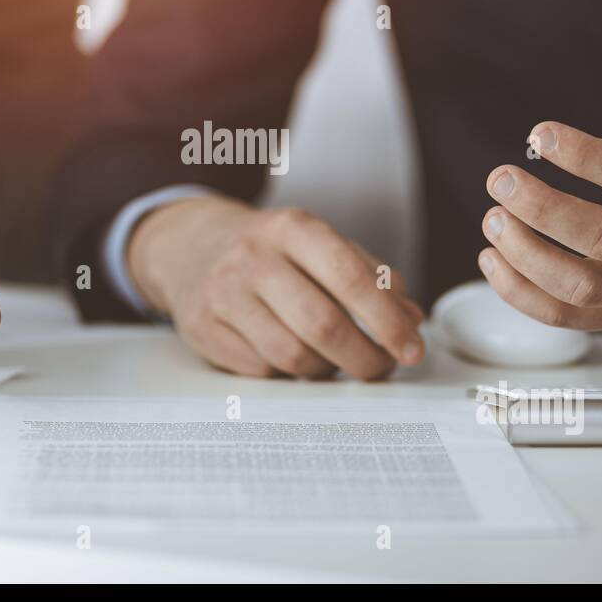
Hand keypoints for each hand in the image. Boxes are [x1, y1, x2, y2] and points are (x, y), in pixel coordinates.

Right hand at [128, 196, 424, 378]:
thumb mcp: (319, 244)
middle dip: (365, 358)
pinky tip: (293, 356)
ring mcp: (223, 295)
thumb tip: (412, 318)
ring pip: (293, 357)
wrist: (189, 246)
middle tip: (383, 367)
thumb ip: (370, 276)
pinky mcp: (203, 329)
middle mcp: (254, 258)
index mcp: (293, 228)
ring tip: (337, 361)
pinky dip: (289, 373)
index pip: (352, 278)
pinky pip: (263, 371)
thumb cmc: (271, 250)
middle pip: (323, 326)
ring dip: (328, 370)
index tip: (412, 347)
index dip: (389, 321)